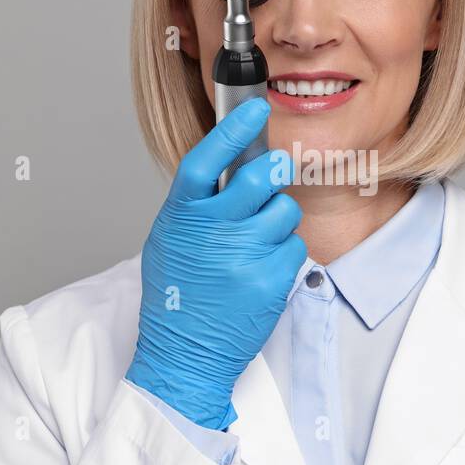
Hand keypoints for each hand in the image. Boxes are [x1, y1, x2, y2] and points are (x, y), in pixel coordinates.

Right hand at [126, 97, 305, 429]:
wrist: (183, 356)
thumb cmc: (176, 296)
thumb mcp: (170, 241)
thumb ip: (197, 205)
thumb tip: (229, 163)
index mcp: (181, 217)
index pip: (206, 160)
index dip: (231, 131)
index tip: (255, 109)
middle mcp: (212, 233)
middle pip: (258, 177)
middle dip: (274, 168)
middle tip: (276, 169)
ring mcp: (242, 257)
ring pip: (284, 212)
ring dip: (278, 221)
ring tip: (256, 244)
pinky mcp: (270, 281)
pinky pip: (294, 248)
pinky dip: (284, 256)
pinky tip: (261, 273)